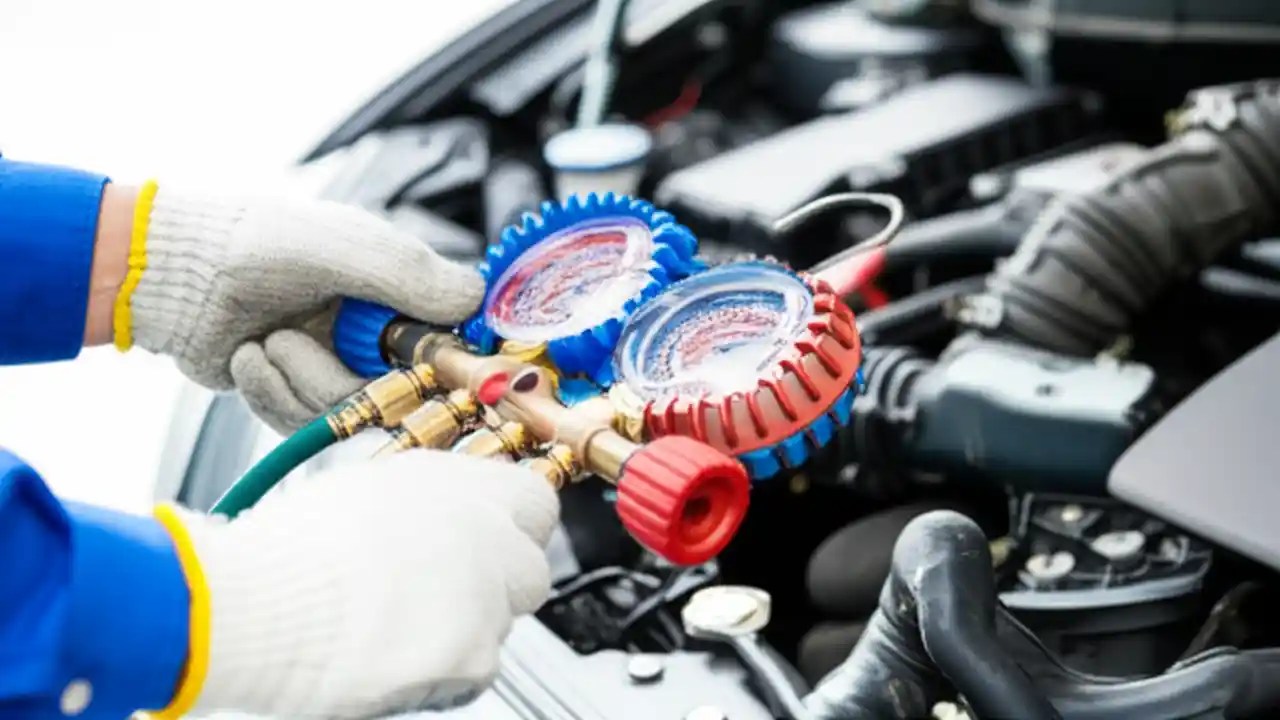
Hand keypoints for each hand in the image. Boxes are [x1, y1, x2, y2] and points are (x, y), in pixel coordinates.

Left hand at [89, 183, 483, 433]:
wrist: (175, 277)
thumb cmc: (255, 244)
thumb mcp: (340, 247)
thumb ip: (408, 273)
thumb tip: (474, 299)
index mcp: (399, 291)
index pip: (449, 341)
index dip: (439, 363)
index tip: (414, 366)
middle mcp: (377, 335)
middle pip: (401, 393)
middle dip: (337, 374)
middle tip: (293, 336)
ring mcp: (340, 369)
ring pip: (351, 413)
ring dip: (296, 380)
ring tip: (263, 341)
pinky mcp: (303, 401)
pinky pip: (309, 425)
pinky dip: (272, 393)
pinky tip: (248, 358)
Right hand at [170, 451, 558, 718]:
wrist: (254, 603)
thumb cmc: (289, 549)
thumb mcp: (365, 492)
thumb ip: (426, 504)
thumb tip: (442, 520)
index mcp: (459, 483)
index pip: (536, 502)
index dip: (513, 529)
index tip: (497, 542)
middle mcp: (486, 533)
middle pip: (532, 571)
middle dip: (501, 588)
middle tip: (447, 597)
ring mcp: (485, 597)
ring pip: (499, 626)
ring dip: (463, 631)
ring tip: (391, 628)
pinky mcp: (472, 657)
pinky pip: (473, 673)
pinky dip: (440, 673)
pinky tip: (388, 658)